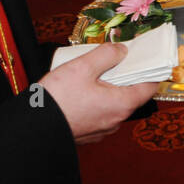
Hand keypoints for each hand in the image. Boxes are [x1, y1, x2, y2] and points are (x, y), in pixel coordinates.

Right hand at [38, 43, 159, 143]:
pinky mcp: (89, 132)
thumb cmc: (57, 100)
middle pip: (131, 94)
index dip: (150, 70)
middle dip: (125, 76)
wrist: (32, 129)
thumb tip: (121, 51)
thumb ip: (106, 55)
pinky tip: (83, 90)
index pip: (149, 87)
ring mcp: (103, 129)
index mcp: (121, 104)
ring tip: (94, 73)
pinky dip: (97, 100)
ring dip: (109, 88)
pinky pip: (101, 112)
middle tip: (115, 59)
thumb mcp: (82, 67)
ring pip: (114, 103)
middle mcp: (116, 120)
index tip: (146, 57)